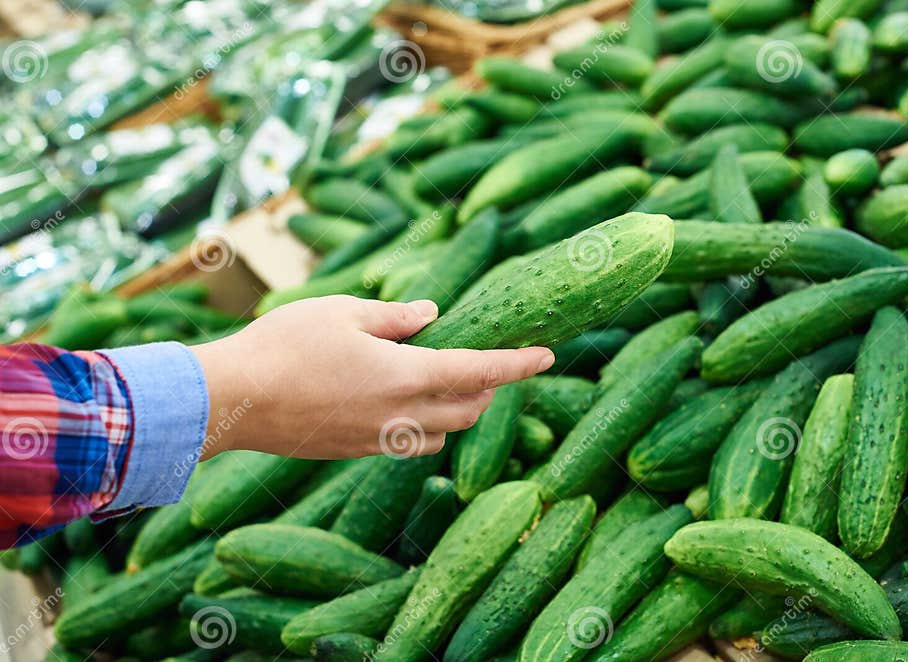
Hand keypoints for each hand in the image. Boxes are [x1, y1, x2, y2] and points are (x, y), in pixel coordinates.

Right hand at [191, 296, 553, 460]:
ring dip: (459, 411)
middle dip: (491, 388)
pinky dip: (425, 425)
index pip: (481, 371)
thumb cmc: (285, 346)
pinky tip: (405, 403)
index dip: (519, 364)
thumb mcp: (344, 313)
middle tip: (492, 364)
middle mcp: (400, 416)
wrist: (233, 400)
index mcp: (405, 376)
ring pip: (442, 434)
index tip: (549, 356)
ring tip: (451, 383)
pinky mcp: (355, 452)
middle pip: (469, 410)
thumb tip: (434, 315)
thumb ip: (397, 316)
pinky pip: (409, 444)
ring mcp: (378, 440)